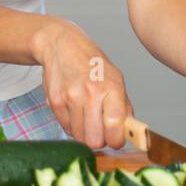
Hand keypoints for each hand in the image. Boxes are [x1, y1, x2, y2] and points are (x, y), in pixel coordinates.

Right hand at [33, 19, 131, 150]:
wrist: (61, 45)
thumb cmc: (91, 63)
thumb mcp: (115, 78)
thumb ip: (123, 107)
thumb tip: (130, 131)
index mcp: (111, 87)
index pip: (115, 125)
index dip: (116, 140)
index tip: (116, 140)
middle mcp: (90, 92)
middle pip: (95, 140)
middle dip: (99, 140)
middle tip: (101, 131)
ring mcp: (70, 98)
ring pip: (79, 138)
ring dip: (85, 134)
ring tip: (87, 118)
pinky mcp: (55, 102)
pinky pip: (66, 128)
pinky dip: (72, 125)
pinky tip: (75, 110)